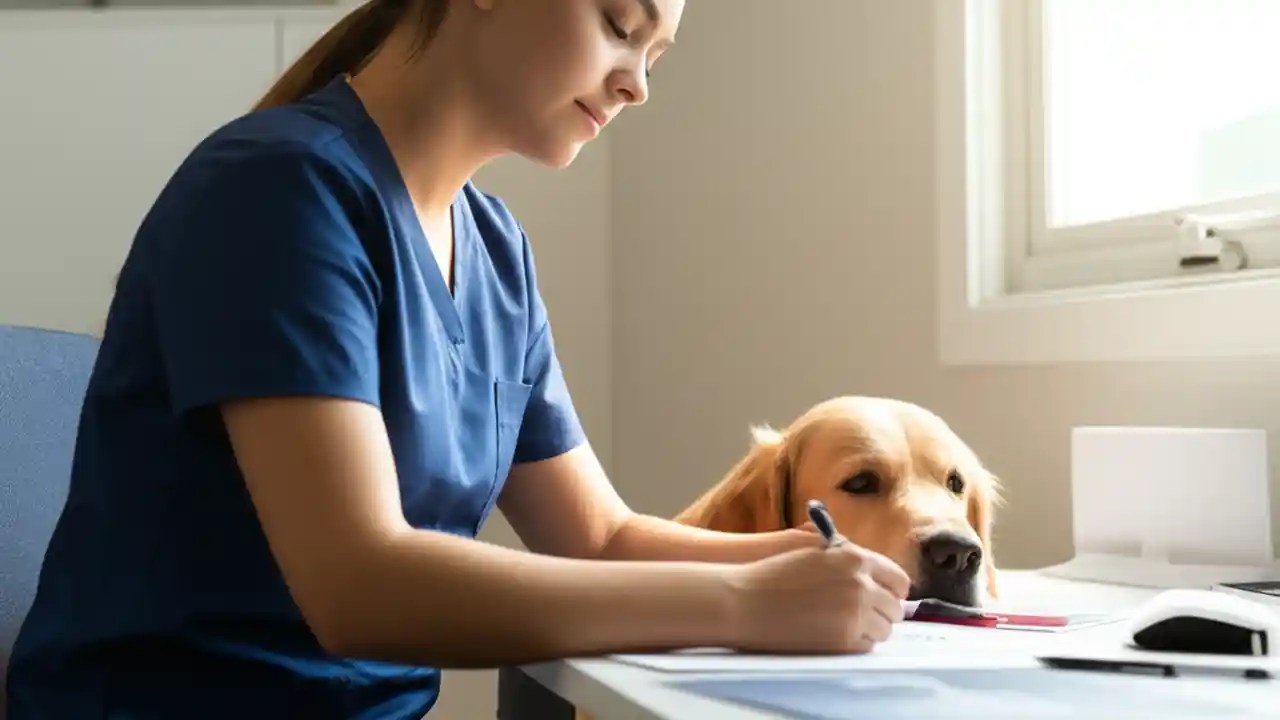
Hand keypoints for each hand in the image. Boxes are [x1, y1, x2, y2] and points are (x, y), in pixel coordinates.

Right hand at [724, 542, 910, 654]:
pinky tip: (838, 635)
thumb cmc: (773, 573)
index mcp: (855, 558)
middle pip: (894, 607)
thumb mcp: (814, 550)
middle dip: (883, 611)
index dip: (894, 589)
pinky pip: (867, 646)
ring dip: (872, 628)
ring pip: (884, 629)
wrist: (745, 600)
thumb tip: (872, 573)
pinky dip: (858, 642)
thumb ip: (847, 557)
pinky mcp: (844, 641)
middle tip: (869, 614)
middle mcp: (861, 585)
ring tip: (851, 626)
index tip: (889, 595)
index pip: (897, 578)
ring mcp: (854, 614)